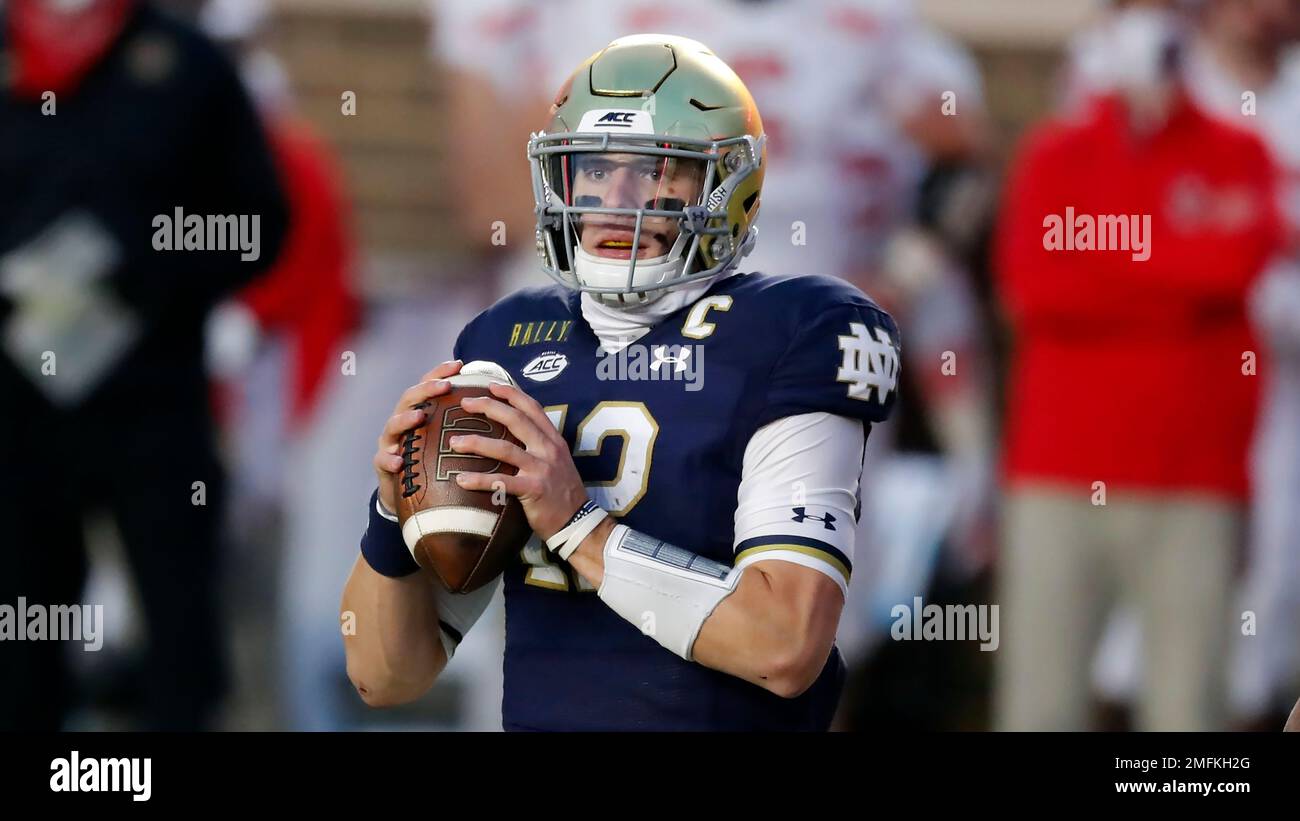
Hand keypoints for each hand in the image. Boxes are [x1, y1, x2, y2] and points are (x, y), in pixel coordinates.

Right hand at [373, 359, 463, 512]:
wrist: (404, 490)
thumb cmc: (430, 460)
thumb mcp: (444, 439)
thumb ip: (461, 424)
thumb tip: (497, 410)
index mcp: (419, 411)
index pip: (428, 386)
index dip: (440, 372)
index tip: (458, 365)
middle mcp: (402, 421)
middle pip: (409, 398)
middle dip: (426, 390)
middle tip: (444, 387)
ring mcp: (390, 441)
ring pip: (393, 425)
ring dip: (405, 419)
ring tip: (419, 417)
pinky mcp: (382, 464)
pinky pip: (383, 460)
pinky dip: (389, 459)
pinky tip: (398, 462)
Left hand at [449, 382, 589, 539]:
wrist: (577, 520)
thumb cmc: (562, 492)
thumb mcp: (557, 461)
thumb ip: (539, 446)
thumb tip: (512, 435)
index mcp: (553, 440)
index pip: (532, 408)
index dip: (511, 394)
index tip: (491, 385)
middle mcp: (548, 449)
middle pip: (516, 420)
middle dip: (489, 407)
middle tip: (465, 403)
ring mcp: (541, 469)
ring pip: (504, 449)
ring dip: (476, 443)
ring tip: (454, 442)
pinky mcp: (533, 489)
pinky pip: (501, 481)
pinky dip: (479, 479)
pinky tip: (461, 480)